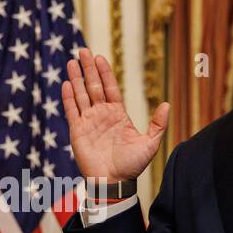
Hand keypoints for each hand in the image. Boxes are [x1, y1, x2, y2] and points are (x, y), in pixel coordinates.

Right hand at [61, 48, 169, 182]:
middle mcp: (102, 115)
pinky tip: (66, 83)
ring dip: (76, 78)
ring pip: (81, 95)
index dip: (105, 72)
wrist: (114, 182)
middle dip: (88, 68)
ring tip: (72, 62)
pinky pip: (72, 111)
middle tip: (83, 51)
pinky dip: (68, 97)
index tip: (100, 58)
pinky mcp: (77, 131)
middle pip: (93, 86)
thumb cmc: (131, 166)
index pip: (110, 88)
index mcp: (118, 114)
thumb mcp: (150, 144)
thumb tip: (166, 104)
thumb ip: (158, 124)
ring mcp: (89, 122)